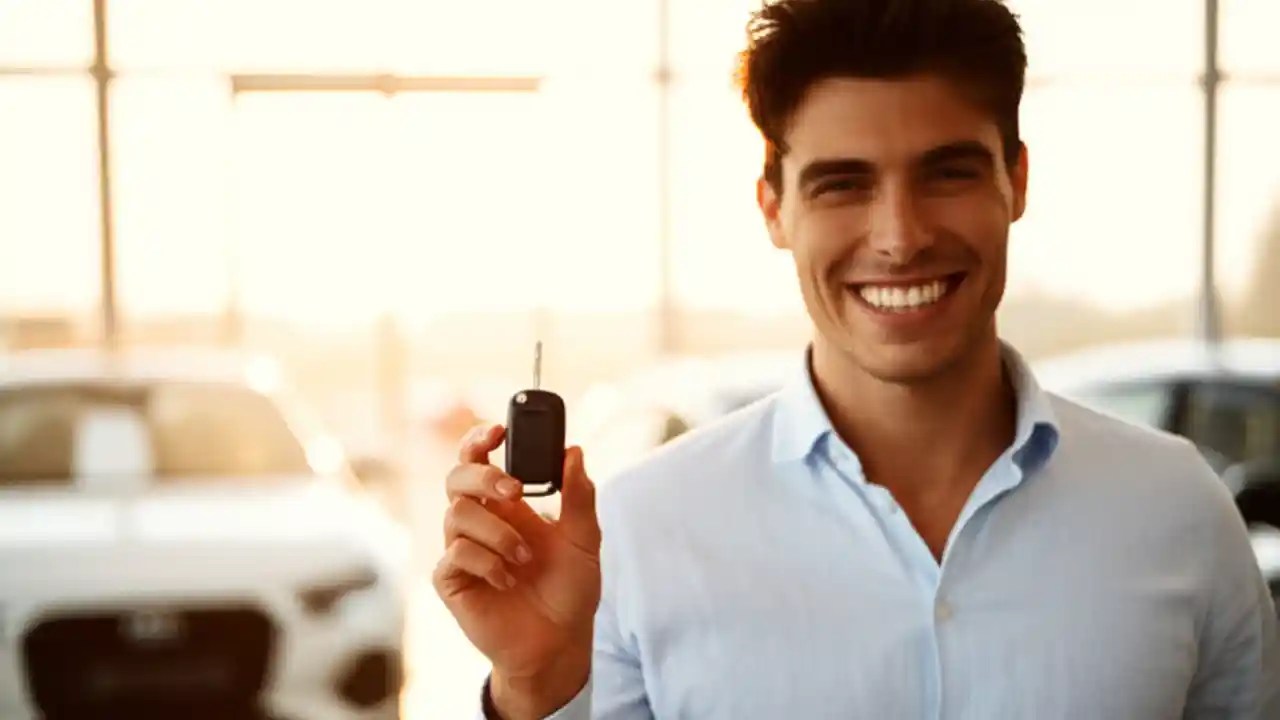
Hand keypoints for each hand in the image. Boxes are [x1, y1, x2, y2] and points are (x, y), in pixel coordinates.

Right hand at [433, 424, 601, 718]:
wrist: (560, 643)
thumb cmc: (569, 590)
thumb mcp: (585, 540)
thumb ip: (580, 496)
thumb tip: (574, 452)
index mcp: (507, 506)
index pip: (480, 460)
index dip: (480, 439)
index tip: (499, 430)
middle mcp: (480, 523)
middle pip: (457, 478)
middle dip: (484, 477)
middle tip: (515, 492)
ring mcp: (463, 551)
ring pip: (457, 515)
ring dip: (498, 532)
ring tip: (524, 559)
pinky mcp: (452, 581)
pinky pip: (456, 554)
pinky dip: (487, 563)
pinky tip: (507, 581)